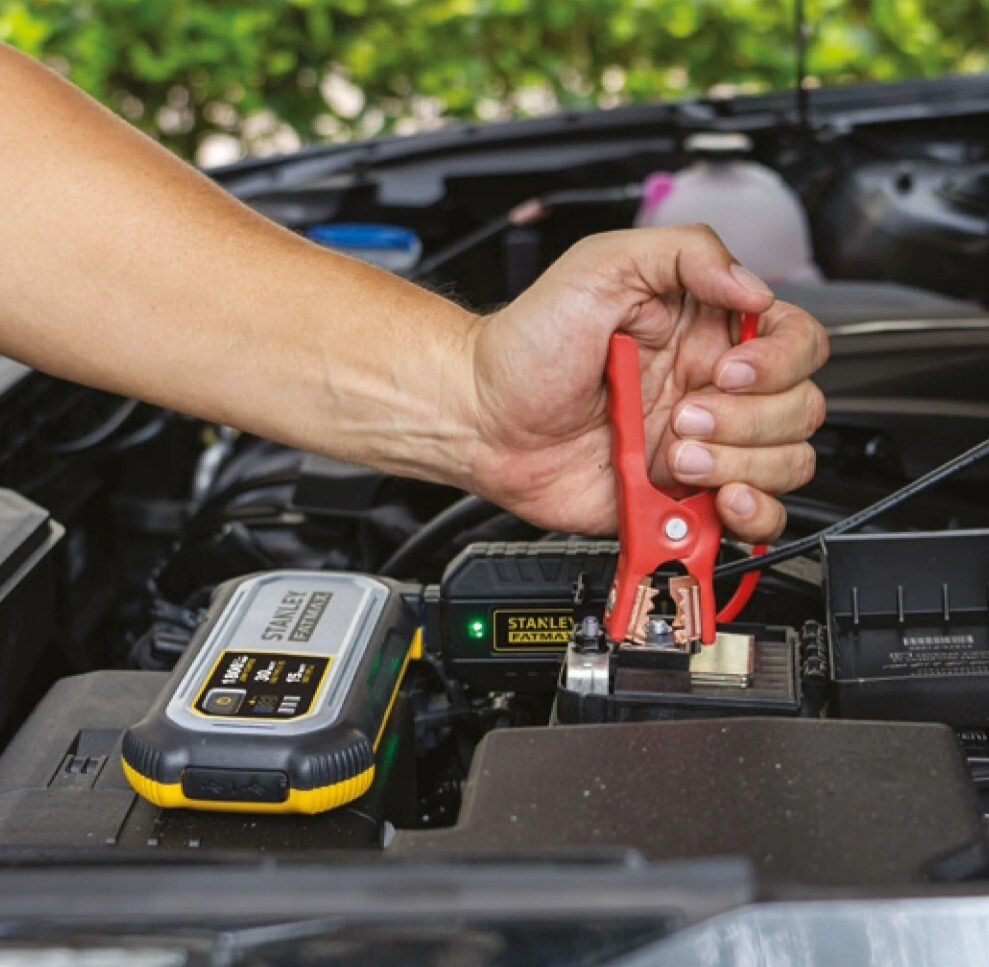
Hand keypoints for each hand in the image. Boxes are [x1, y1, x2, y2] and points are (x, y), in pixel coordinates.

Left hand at [465, 225, 828, 542]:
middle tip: (683, 416)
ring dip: (739, 464)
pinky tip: (717, 499)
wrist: (484, 418)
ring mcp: (703, 447)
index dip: (778, 362)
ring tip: (673, 454)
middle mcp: (713, 389)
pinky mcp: (683, 497)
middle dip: (746, 419)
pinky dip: (751, 515)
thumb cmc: (529, 344)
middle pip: (799, 408)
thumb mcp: (601, 264)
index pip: (797, 342)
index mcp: (705, 331)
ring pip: (785, 463)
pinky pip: (754, 517)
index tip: (725, 371)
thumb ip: (686, 252)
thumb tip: (753, 287)